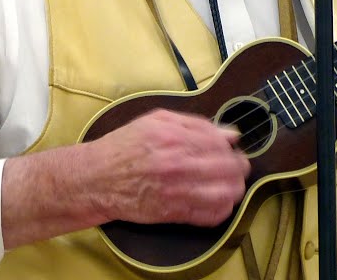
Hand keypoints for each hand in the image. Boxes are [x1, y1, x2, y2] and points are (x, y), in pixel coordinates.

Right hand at [91, 108, 250, 226]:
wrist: (97, 178)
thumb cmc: (125, 147)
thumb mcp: (157, 121)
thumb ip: (196, 123)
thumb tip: (229, 133)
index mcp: (176, 138)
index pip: (222, 143)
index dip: (231, 146)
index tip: (232, 148)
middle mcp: (178, 165)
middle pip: (230, 168)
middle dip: (239, 167)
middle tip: (238, 166)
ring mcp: (177, 191)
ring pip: (226, 193)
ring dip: (235, 188)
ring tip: (231, 184)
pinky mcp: (173, 213)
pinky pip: (211, 215)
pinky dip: (222, 209)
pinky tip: (219, 201)